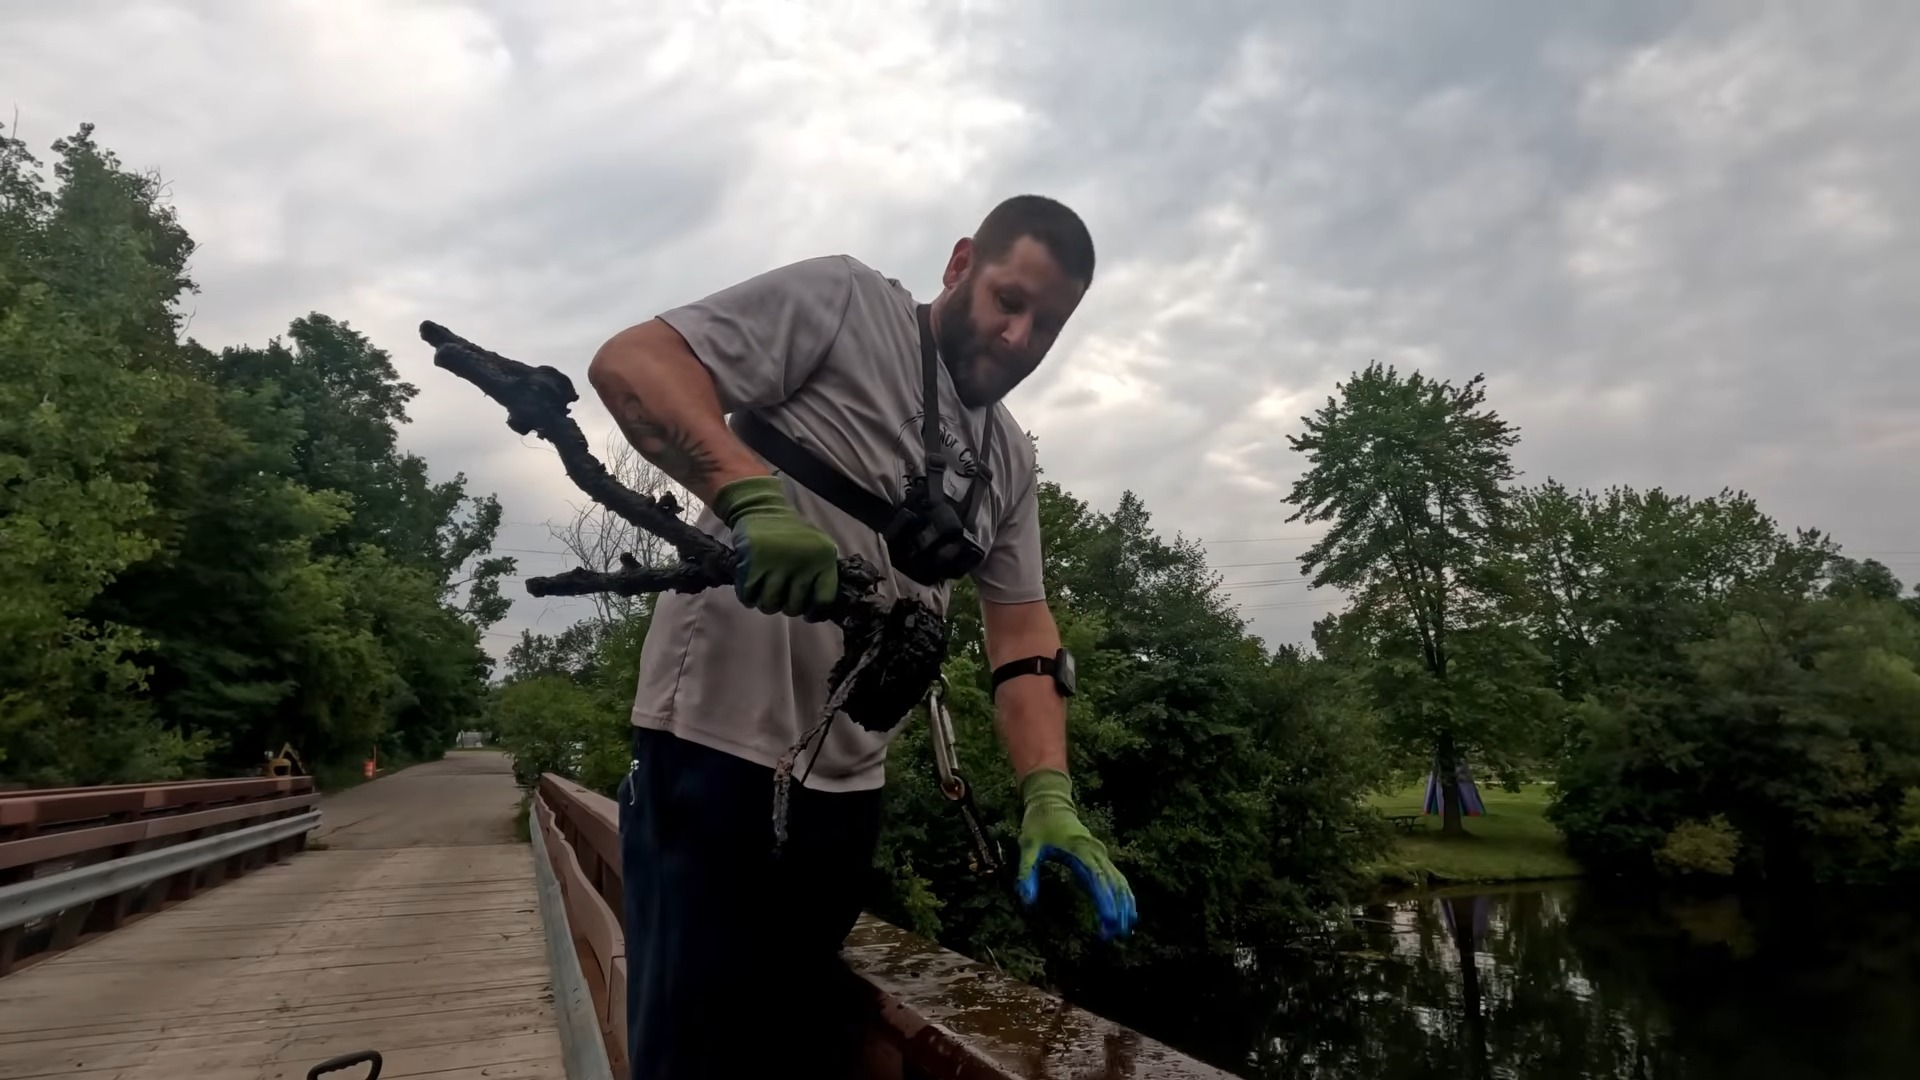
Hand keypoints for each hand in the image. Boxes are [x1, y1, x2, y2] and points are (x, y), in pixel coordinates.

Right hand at [712, 476, 840, 619]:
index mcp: (824, 558)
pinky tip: (749, 586)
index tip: (807, 615)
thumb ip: (820, 572)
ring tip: (764, 592)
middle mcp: (804, 562)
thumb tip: (817, 608)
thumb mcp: (816, 546)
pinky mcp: (753, 564)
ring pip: (770, 605)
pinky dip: (747, 596)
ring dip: (765, 603)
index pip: (823, 599)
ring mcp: (778, 564)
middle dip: (785, 606)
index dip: (814, 612)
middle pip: (793, 607)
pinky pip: (749, 596)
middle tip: (780, 595)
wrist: (761, 507)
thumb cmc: (790, 533)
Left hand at [1015, 768, 1136, 939]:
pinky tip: (1126, 913)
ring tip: (1123, 931)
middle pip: (1113, 882)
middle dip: (1117, 909)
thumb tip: (1026, 900)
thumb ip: (1027, 872)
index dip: (1104, 900)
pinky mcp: (1100, 857)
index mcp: (1079, 848)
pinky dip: (1123, 896)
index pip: (1096, 877)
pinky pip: (1116, 878)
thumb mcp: (1028, 845)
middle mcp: (1095, 851)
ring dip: (1123, 905)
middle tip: (1116, 934)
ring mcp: (1100, 853)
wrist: (1051, 801)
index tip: (1108, 920)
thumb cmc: (1038, 823)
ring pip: (1119, 881)